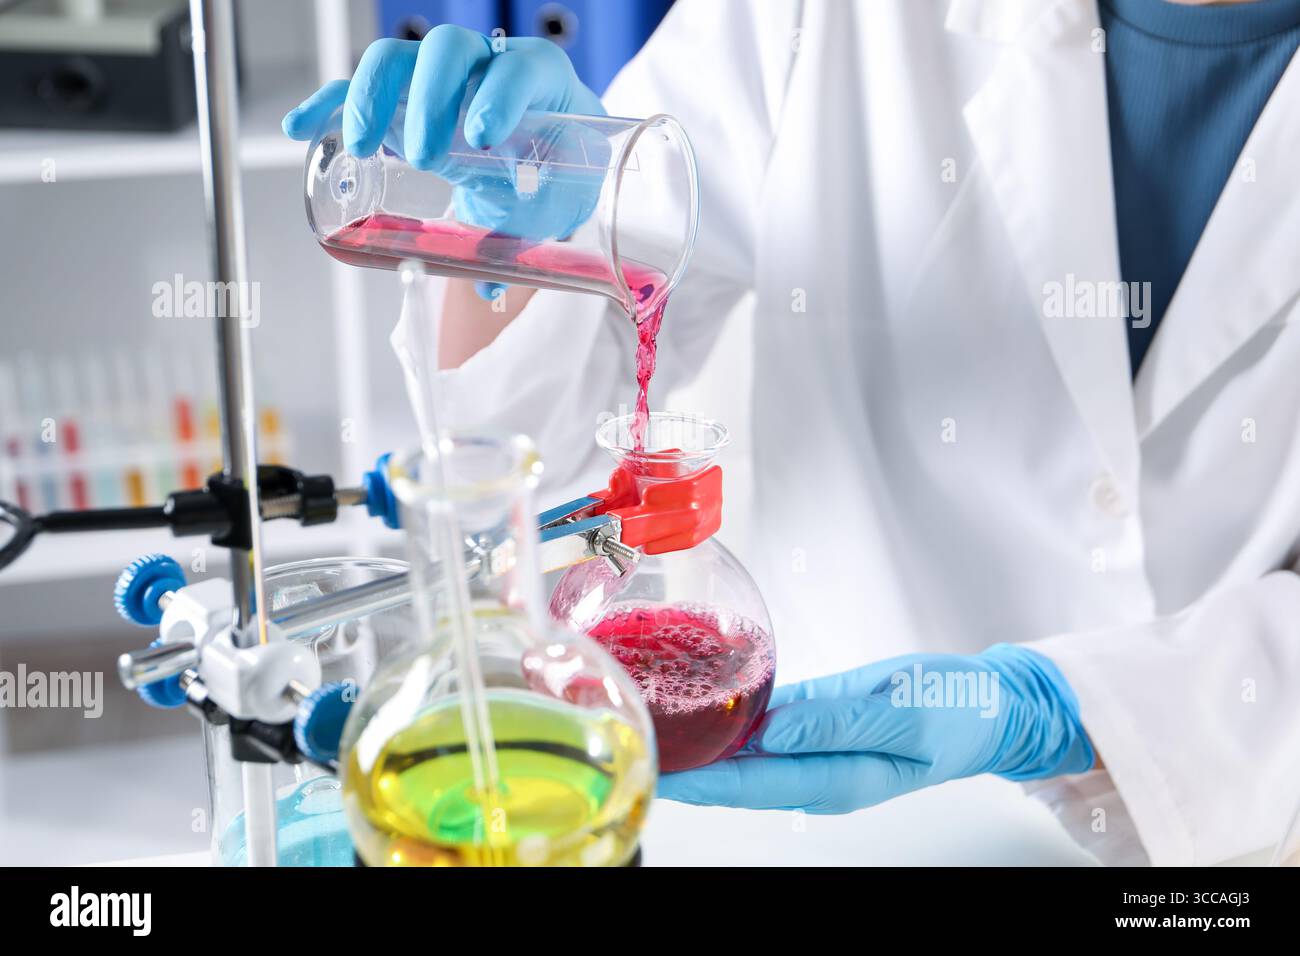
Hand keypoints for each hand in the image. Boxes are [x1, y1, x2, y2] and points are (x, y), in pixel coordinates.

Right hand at [283, 26, 606, 295]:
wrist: (552, 163)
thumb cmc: (553, 176)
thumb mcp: (547, 207)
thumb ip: (521, 243)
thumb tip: (487, 289)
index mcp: (539, 83)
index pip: (517, 69)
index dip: (501, 95)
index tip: (485, 136)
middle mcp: (485, 66)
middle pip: (448, 52)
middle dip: (430, 99)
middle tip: (426, 157)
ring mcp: (439, 77)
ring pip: (397, 59)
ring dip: (372, 97)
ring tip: (361, 147)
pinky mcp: (403, 96)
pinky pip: (359, 86)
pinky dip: (329, 103)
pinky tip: (301, 126)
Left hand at [656, 644, 1094, 812]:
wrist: (992, 704)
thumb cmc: (957, 714)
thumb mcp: (904, 716)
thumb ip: (836, 722)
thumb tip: (772, 730)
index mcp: (835, 779)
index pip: (746, 785)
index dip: (693, 778)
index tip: (650, 763)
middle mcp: (815, 771)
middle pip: (732, 774)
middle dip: (681, 761)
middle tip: (628, 734)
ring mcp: (814, 748)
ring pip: (742, 751)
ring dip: (697, 738)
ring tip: (647, 717)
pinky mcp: (817, 721)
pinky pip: (763, 723)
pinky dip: (728, 714)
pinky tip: (697, 698)